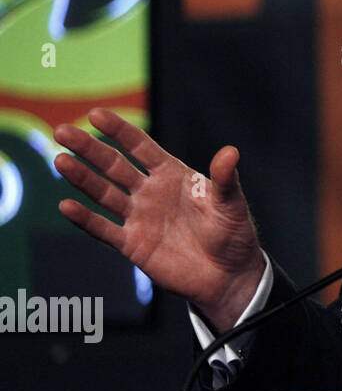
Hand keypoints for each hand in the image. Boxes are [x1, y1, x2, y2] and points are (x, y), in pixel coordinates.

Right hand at [53, 108, 263, 331]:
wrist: (228, 275)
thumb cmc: (233, 234)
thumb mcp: (231, 204)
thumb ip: (225, 179)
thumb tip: (231, 152)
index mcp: (173, 175)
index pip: (141, 147)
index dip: (120, 131)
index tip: (96, 114)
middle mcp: (150, 192)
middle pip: (114, 165)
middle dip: (89, 148)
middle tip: (62, 131)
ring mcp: (139, 217)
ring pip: (103, 193)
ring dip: (82, 178)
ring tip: (60, 160)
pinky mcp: (133, 244)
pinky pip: (104, 229)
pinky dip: (85, 219)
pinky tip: (67, 206)